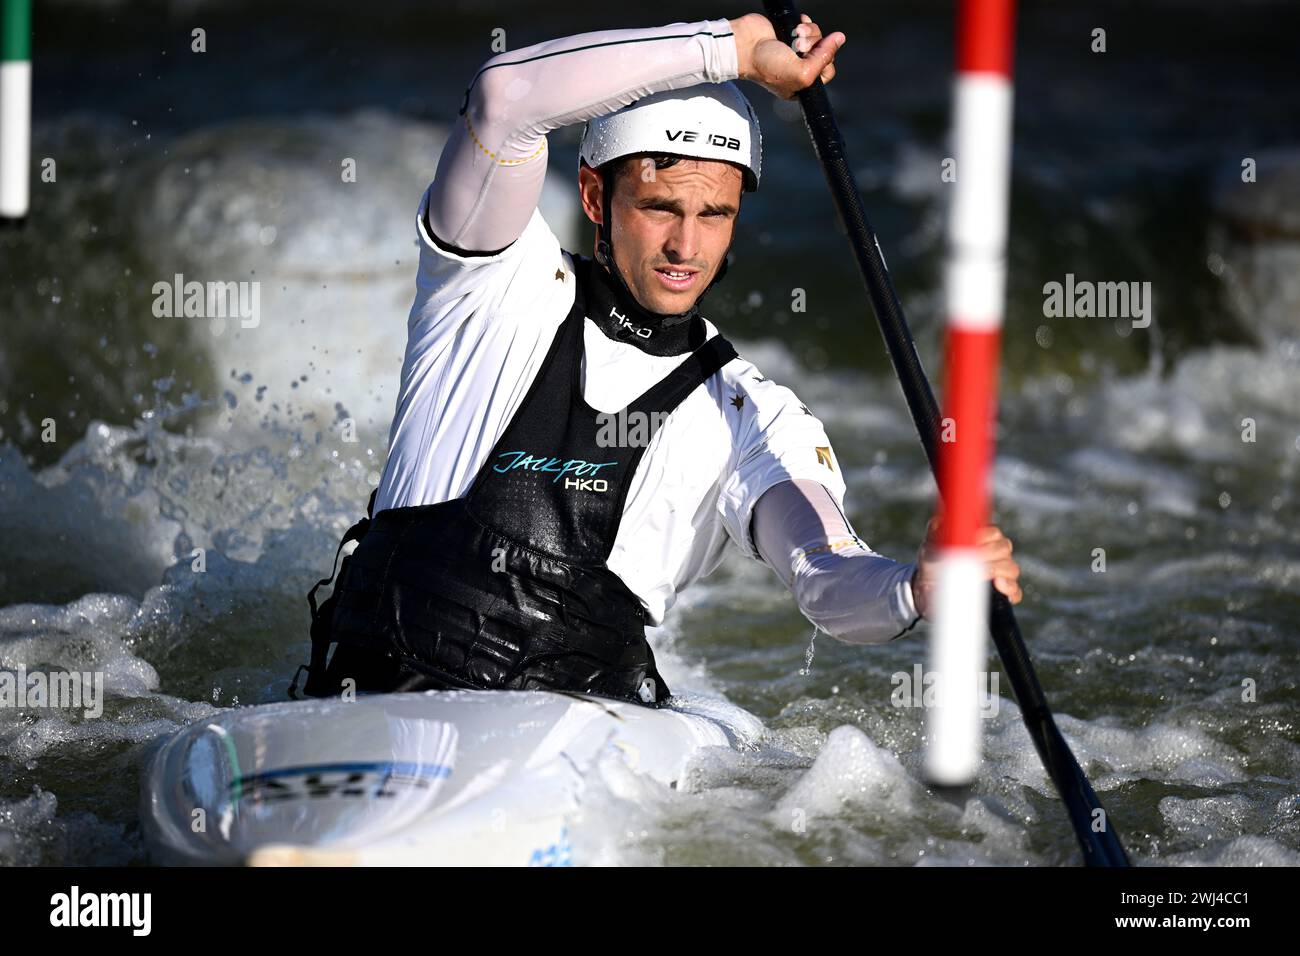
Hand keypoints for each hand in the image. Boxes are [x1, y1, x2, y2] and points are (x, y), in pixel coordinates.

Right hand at [729, 12, 844, 100]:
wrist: (745, 45)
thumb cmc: (765, 66)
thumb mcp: (801, 73)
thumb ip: (823, 58)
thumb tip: (840, 39)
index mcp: (801, 85)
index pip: (827, 72)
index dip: (825, 61)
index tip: (813, 57)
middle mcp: (799, 68)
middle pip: (824, 52)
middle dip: (815, 45)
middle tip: (798, 48)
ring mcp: (795, 50)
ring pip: (817, 37)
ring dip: (809, 33)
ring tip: (794, 35)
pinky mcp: (791, 34)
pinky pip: (809, 26)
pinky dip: (805, 23)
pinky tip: (795, 26)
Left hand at [909, 518, 1022, 619]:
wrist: (930, 589)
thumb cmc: (933, 564)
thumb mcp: (930, 545)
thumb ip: (936, 529)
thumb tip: (940, 519)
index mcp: (981, 539)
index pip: (993, 533)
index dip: (984, 538)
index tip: (972, 545)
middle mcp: (994, 553)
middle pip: (1005, 548)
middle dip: (990, 555)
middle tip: (973, 563)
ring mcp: (1000, 573)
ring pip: (1012, 568)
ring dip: (1001, 572)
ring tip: (985, 576)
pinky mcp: (1002, 593)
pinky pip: (1015, 591)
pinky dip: (1011, 590)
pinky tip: (999, 589)